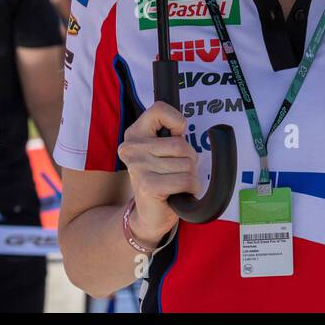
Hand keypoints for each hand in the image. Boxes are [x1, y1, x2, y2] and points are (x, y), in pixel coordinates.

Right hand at [117, 101, 200, 243]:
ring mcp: (138, 167)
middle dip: (189, 159)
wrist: (149, 216)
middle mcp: (132, 148)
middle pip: (180, 143)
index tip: (176, 136)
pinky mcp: (148, 186)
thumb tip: (183, 126)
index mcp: (134, 134)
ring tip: (177, 183)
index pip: (159, 109)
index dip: (177, 121)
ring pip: (186, 163)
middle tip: (178, 170)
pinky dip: (192, 187)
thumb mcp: (163, 150)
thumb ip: (171, 134)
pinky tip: (182, 193)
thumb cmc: (162, 179)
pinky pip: (185, 180)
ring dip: (190, 175)